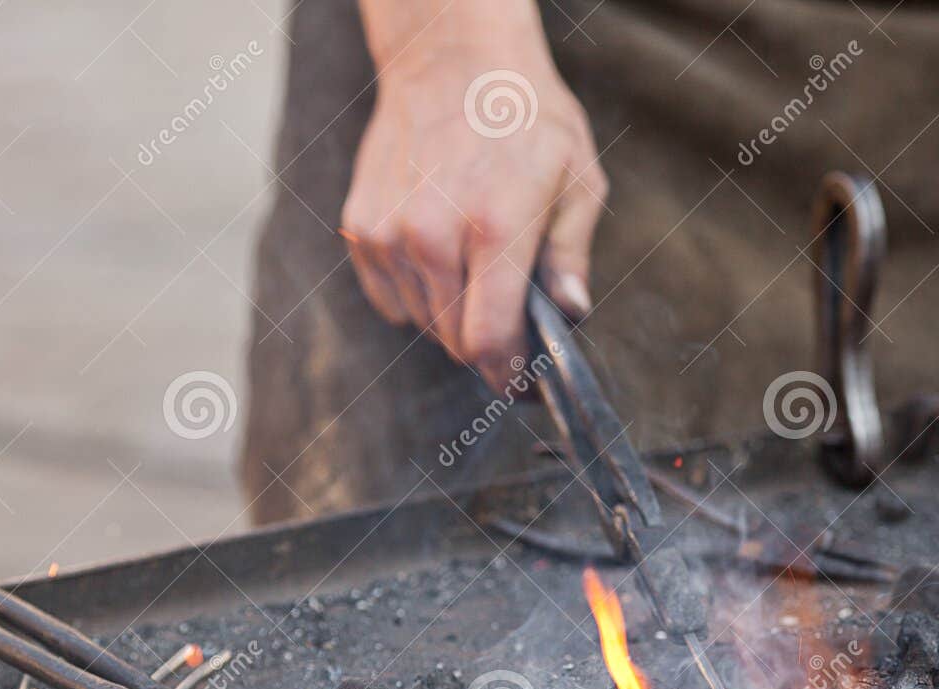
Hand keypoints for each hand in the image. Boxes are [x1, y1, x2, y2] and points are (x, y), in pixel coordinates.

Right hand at [342, 0, 607, 385]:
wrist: (450, 58)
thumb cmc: (524, 115)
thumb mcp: (578, 178)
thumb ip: (572, 254)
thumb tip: (571, 313)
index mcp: (494, 226)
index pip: (489, 340)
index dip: (506, 374)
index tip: (521, 381)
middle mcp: (432, 235)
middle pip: (457, 341)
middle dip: (489, 344)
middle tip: (512, 313)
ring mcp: (389, 233)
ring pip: (424, 324)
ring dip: (453, 316)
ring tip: (476, 265)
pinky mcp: (360, 229)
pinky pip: (391, 300)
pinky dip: (418, 294)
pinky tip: (440, 252)